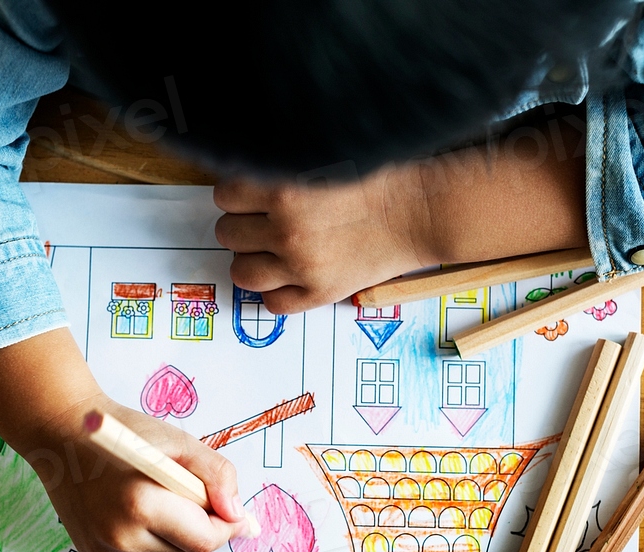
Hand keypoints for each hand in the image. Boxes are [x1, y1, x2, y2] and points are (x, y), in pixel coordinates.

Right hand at [33, 395, 252, 551]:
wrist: (64, 437)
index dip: (226, 526)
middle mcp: (119, 538)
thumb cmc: (125, 434)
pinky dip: (158, 548)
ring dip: (181, 542)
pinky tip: (147, 516)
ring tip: (168, 504)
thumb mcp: (180, 443)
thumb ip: (218, 477)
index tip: (232, 510)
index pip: (205, 540)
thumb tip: (240, 517)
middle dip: (203, 529)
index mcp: (141, 505)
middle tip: (193, 496)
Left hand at [213, 166, 430, 312]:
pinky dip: (275, 291)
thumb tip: (244, 180)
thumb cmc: (376, 180)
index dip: (239, 194)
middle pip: (228, 233)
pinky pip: (272, 303)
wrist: (417, 212)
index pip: (226, 196)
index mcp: (284, 189)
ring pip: (241, 272)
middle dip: (244, 224)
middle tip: (265, 220)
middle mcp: (288, 231)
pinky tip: (288, 274)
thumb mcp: (320, 156)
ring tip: (270, 249)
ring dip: (250, 259)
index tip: (252, 195)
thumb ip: (278, 167)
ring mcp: (301, 267)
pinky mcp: (319, 294)